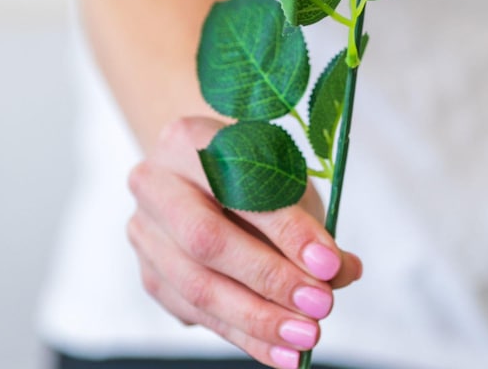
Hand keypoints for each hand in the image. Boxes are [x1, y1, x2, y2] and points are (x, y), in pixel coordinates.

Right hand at [127, 116, 362, 368]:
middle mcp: (154, 183)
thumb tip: (343, 270)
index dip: (286, 228)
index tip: (330, 261)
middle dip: (269, 278)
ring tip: (306, 336)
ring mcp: (145, 232)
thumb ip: (309, 220)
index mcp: (189, 139)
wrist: (204, 171)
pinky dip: (244, 336)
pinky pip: (196, 314)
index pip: (238, 185)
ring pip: (197, 286)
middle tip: (321, 303)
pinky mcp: (149, 274)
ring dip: (258, 318)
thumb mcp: (284, 176)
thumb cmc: (250, 168)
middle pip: (206, 240)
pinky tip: (281, 351)